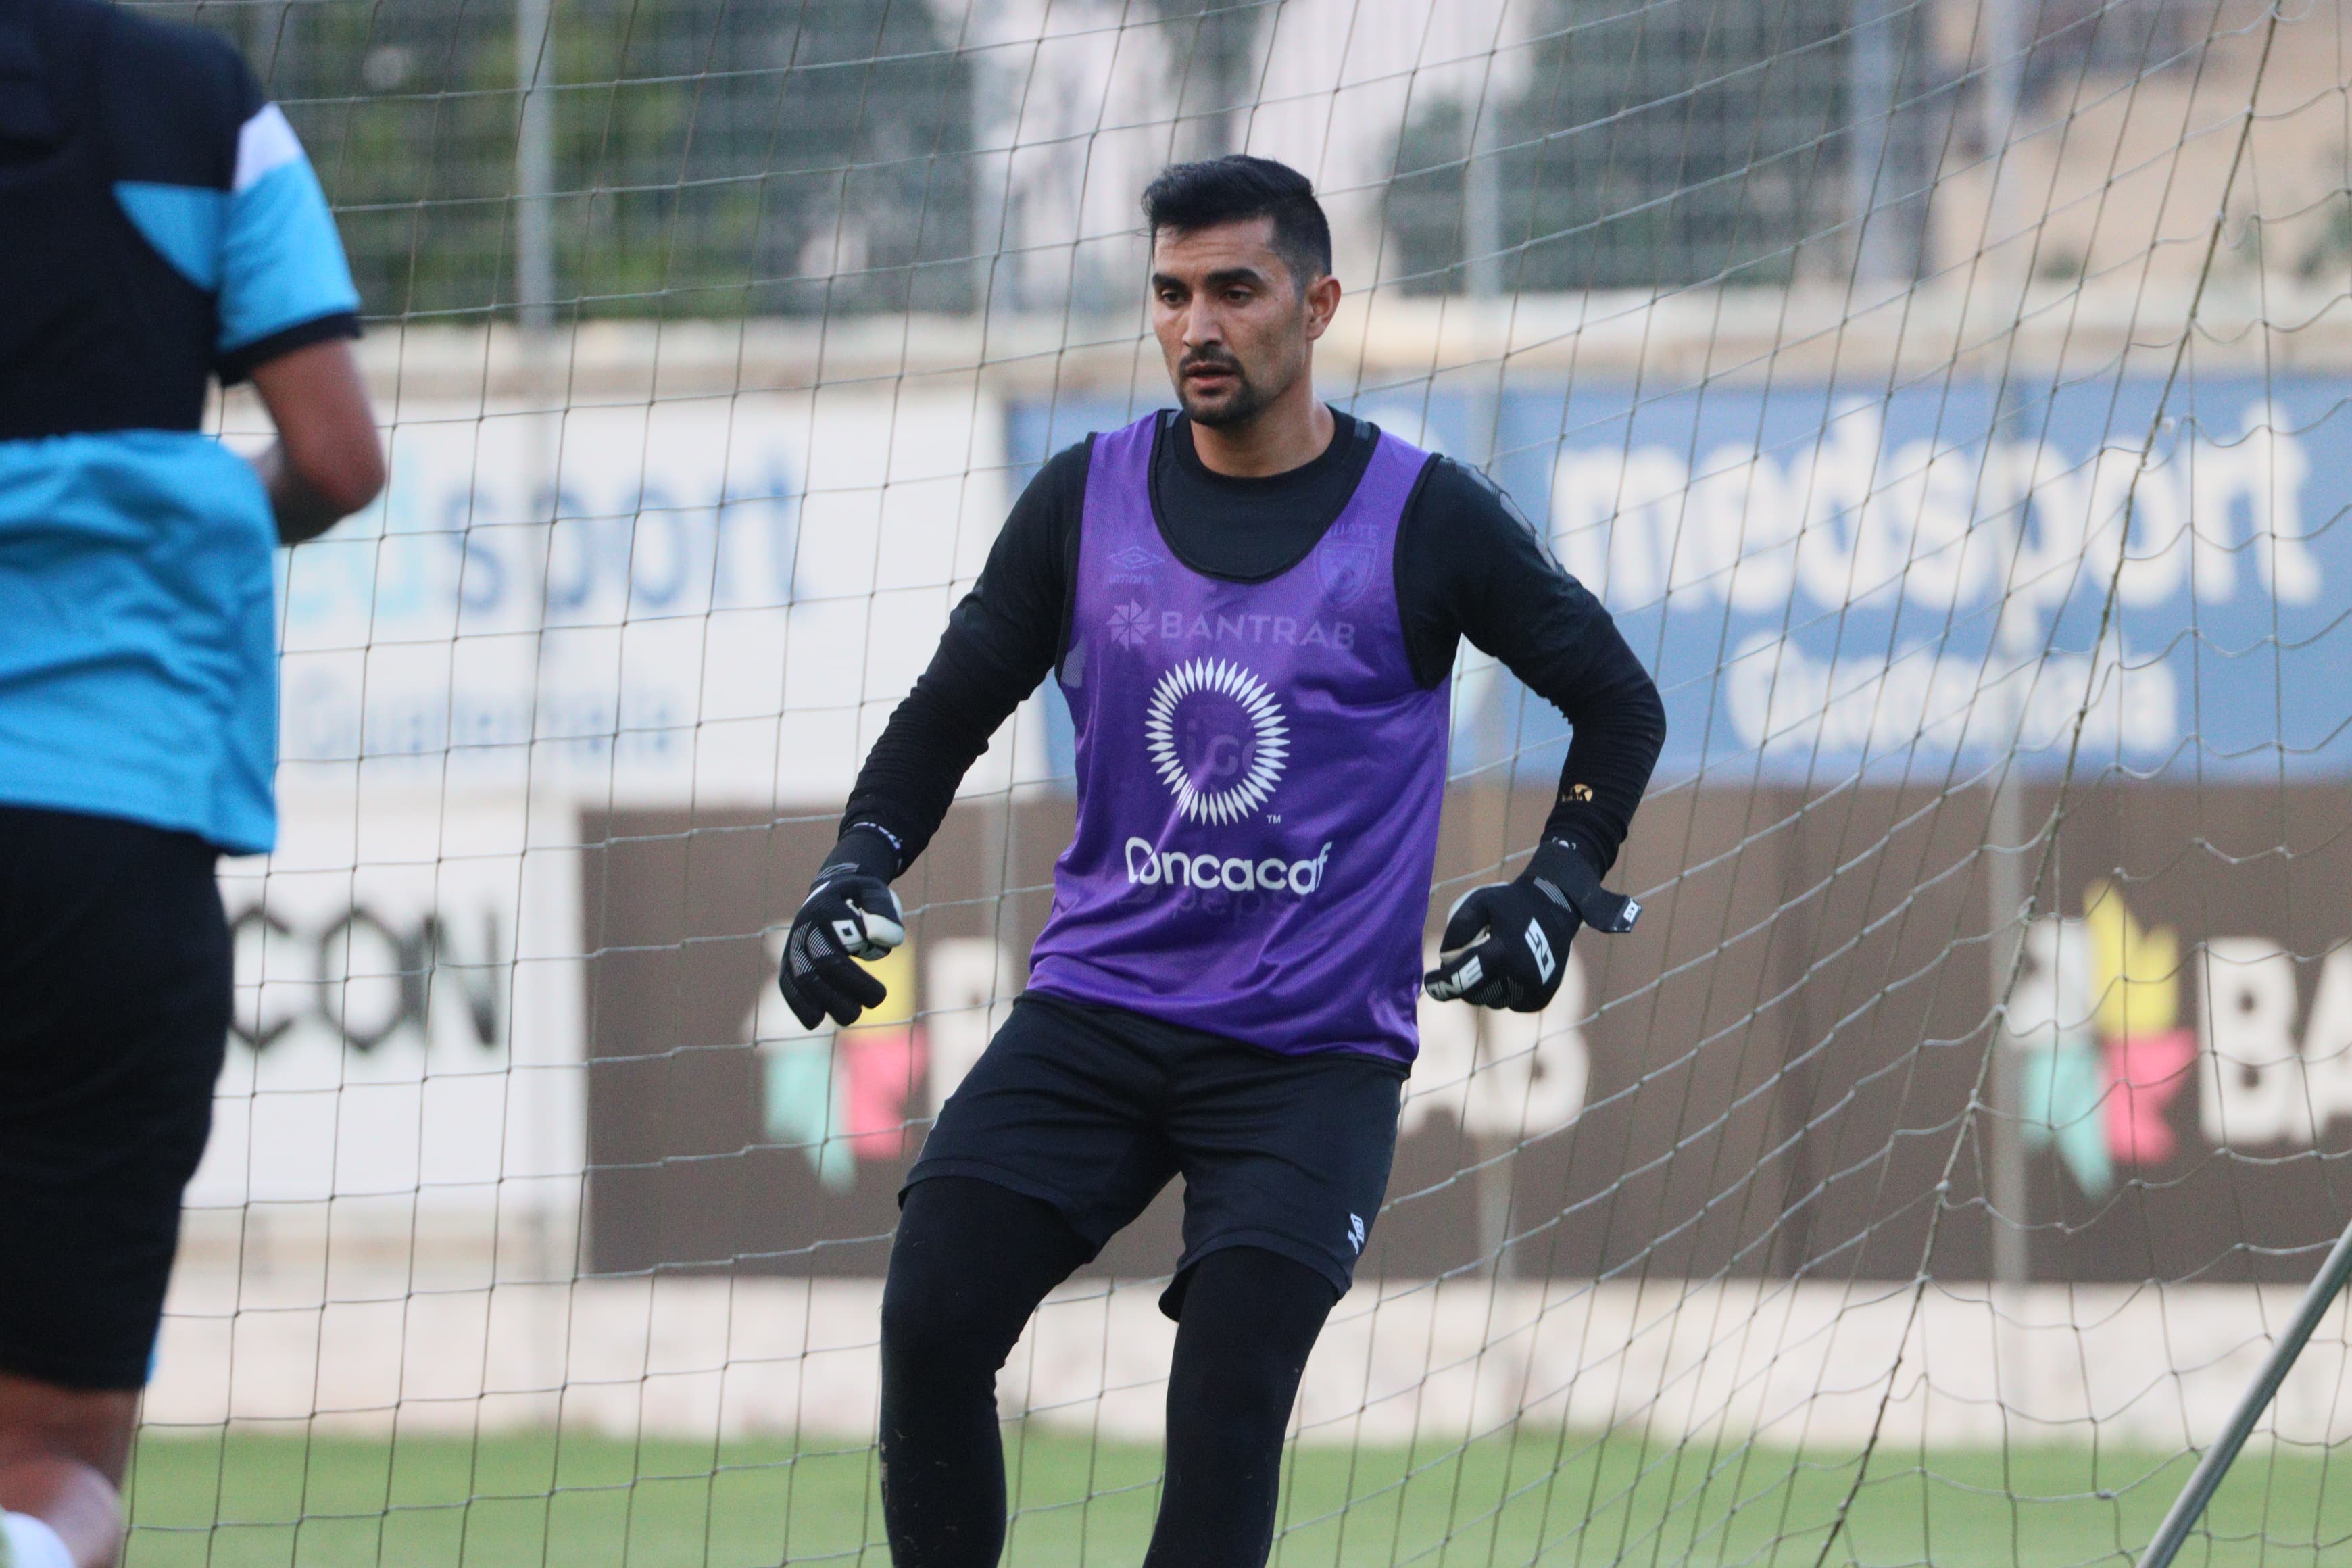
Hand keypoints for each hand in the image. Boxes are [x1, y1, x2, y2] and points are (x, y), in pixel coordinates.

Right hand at [777, 837, 905, 1028]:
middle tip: (875, 1002)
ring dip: (826, 1002)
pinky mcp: (789, 960)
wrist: (832, 891)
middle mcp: (805, 928)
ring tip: (851, 1016)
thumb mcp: (876, 892)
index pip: (841, 946)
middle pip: (821, 967)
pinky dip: (798, 1004)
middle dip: (848, 991)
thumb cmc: (860, 896)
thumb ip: (882, 911)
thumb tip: (886, 940)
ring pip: (801, 979)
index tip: (882, 993)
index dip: (859, 973)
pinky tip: (814, 1021)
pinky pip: (788, 983)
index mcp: (826, 910)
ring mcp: (794, 945)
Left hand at [1424, 835, 1638, 1011]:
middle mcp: (1520, 975)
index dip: (1442, 986)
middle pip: (1475, 995)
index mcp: (1503, 952)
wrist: (1554, 908)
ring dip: (1485, 987)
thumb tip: (1445, 961)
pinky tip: (1508, 970)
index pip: (1463, 979)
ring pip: (1492, 1001)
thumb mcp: (1478, 902)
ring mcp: (1533, 989)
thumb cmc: (1510, 904)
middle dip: (1463, 983)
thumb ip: (1457, 930)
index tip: (1430, 983)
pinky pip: (1510, 1003)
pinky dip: (1504, 991)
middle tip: (1465, 961)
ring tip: (1492, 961)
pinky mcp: (1541, 998)